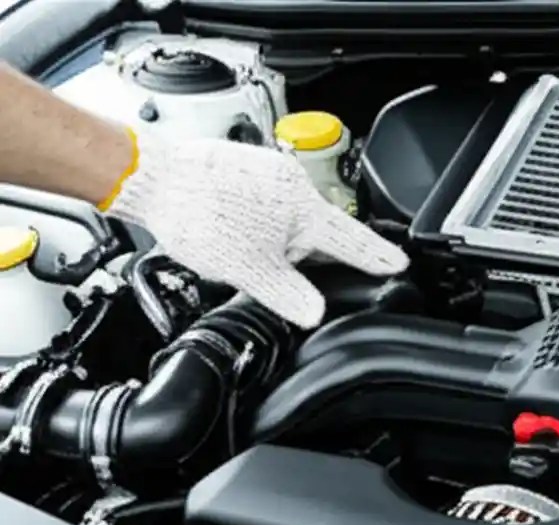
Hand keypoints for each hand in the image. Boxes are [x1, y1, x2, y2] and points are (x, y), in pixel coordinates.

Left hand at [102, 130, 408, 327]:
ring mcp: (268, 172)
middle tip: (300, 274)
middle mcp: (292, 185)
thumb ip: (288, 295)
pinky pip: (268, 202)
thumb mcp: (249, 271)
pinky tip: (234, 234)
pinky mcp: (245, 168)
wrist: (152, 177)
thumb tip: (314, 314)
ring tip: (247, 254)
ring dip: (280, 240)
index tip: (398, 263)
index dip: (378, 258)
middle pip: (321, 230)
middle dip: (314, 255)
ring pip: (291, 216)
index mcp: (303, 210)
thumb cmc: (197, 214)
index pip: (352, 242)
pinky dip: (261, 223)